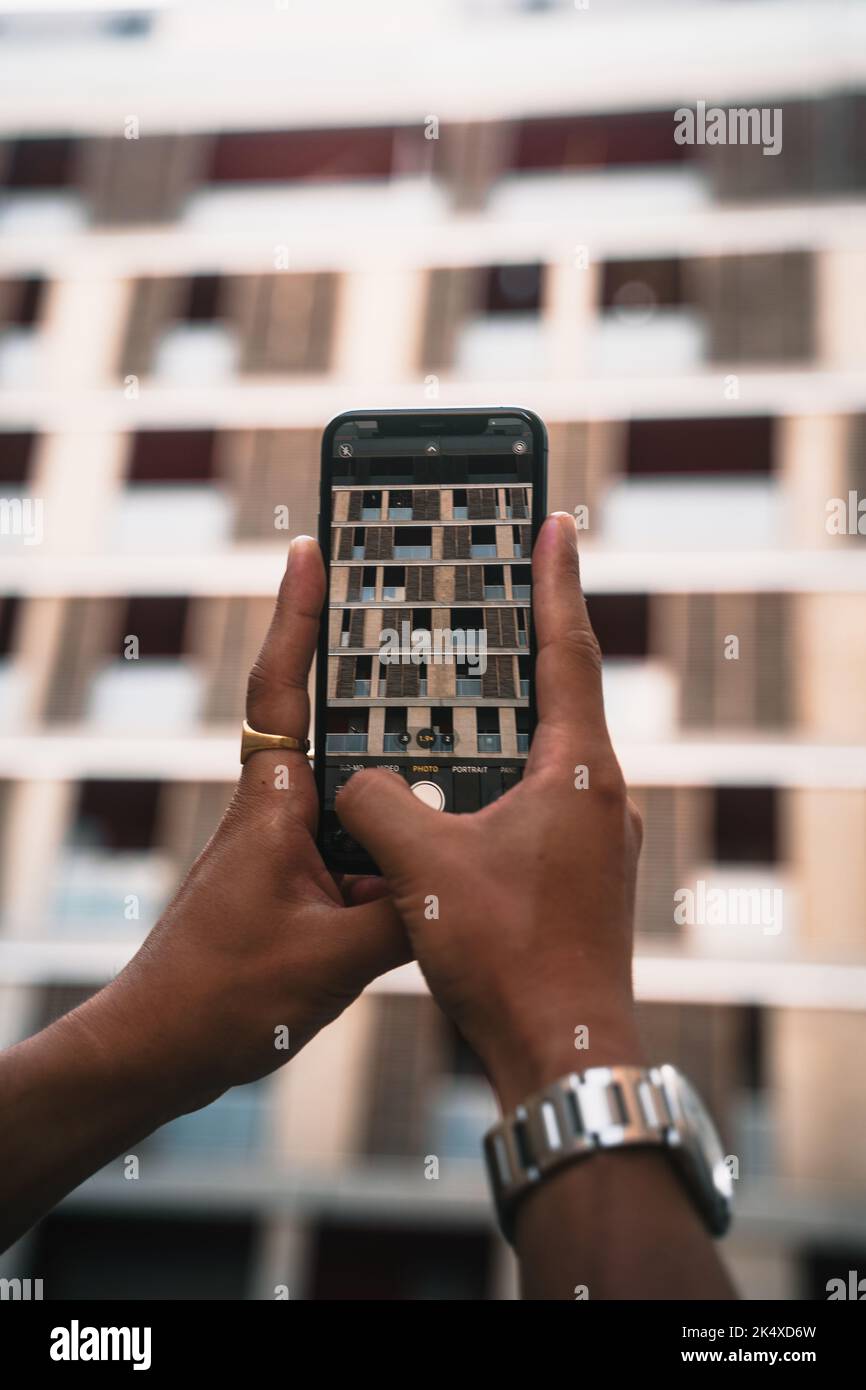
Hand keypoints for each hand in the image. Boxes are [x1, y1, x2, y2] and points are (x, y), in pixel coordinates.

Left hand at [75, 536, 409, 1116]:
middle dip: (360, 660)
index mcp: (272, 804)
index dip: (296, 614)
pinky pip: (352, 834)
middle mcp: (274, 809)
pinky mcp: (293, 881)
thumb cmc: (225, 996)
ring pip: (346, 781)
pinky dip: (388, 825)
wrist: (161, 1049)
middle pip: (322, 716)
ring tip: (455, 722)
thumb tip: (461, 876)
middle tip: (412, 609)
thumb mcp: (338, 956)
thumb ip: (408, 910)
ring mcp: (282, 844)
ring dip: (387, 755)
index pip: (283, 686)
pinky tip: (434, 837)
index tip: (310, 550)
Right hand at [335, 512, 644, 1108]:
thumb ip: (377, 801)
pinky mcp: (582, 876)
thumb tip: (357, 780)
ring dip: (505, 723)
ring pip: (546, 757)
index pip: (566, 651)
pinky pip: (538, 804)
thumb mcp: (422, 864)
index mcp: (580, 773)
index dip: (556, 579)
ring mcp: (599, 839)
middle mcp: (603, 796)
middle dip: (523, 646)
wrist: (562, 1053)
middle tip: (495, 593)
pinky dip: (500, 781)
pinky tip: (459, 792)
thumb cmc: (508, 955)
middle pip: (560, 698)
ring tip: (461, 693)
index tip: (555, 520)